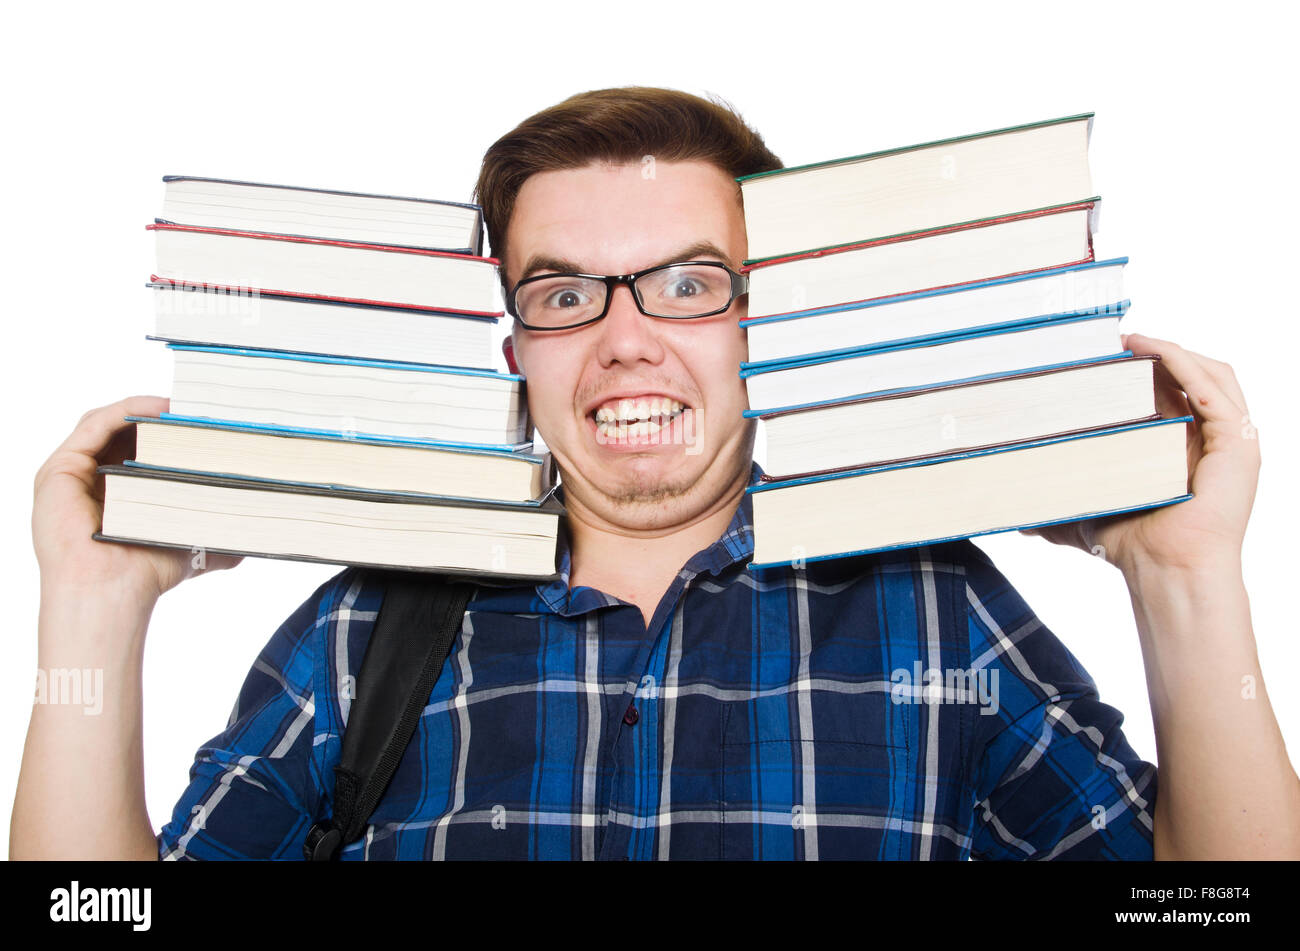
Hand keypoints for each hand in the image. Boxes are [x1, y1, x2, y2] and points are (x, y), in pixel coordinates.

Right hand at [32, 395, 241, 601]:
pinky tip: (155, 408)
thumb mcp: (196, 546)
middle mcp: (93, 479)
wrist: (111, 591)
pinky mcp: (59, 469)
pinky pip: (94, 426)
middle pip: (127, 431)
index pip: (144, 447)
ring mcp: (73, 474)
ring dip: (145, 407)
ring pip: (110, 423)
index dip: (172, 430)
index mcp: (120, 491)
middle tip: (197, 404)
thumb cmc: (147, 572)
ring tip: (180, 403)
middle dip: (161, 414)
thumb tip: (260, 531)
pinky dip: (125, 411)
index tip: (206, 419)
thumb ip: (221, 534)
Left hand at [1019, 333, 1258, 575]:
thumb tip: (1019, 521)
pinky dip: (1186, 366)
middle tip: (1118, 338)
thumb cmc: (1132, 545)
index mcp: (1184, 446)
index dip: (1147, 365)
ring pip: (1211, 375)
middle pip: (1194, 376)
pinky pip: (1215, 391)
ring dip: (1174, 350)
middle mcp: (1212, 440)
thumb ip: (1059, 515)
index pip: (1173, 391)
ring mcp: (1230, 441)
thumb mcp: (1089, 514)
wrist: (1163, 570)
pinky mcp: (1239, 446)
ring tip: (1136, 338)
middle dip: (1161, 350)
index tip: (1107, 352)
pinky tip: (1157, 352)